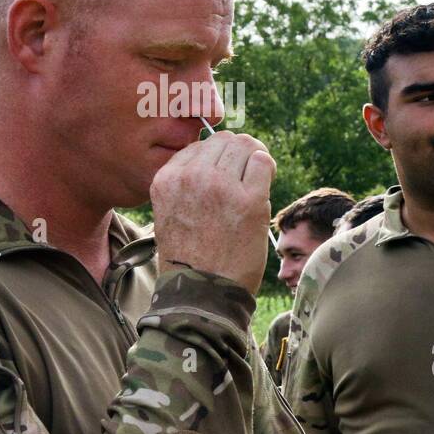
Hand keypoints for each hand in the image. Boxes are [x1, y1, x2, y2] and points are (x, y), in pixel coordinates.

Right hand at [150, 130, 275, 294]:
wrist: (202, 293)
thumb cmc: (190, 256)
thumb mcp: (170, 212)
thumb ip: (185, 183)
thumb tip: (216, 157)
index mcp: (166, 179)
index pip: (198, 146)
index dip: (216, 159)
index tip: (223, 178)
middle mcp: (191, 177)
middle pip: (224, 140)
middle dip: (237, 156)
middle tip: (244, 178)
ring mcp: (220, 186)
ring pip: (245, 146)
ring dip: (253, 161)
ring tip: (253, 185)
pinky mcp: (249, 200)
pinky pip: (263, 162)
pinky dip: (266, 171)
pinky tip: (261, 191)